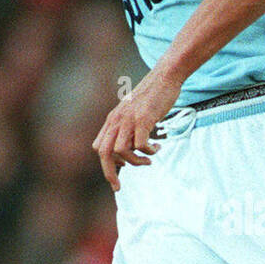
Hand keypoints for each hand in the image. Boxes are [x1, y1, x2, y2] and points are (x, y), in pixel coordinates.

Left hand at [92, 66, 182, 191]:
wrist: (164, 76)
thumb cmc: (152, 95)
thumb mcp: (133, 111)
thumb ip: (127, 126)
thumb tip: (131, 145)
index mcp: (113, 119)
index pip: (99, 146)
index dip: (107, 162)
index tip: (121, 171)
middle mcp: (117, 120)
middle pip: (104, 153)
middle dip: (109, 173)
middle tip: (118, 187)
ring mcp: (129, 119)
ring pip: (121, 151)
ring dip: (135, 161)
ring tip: (149, 159)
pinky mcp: (144, 119)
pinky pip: (140, 144)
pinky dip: (148, 150)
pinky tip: (158, 147)